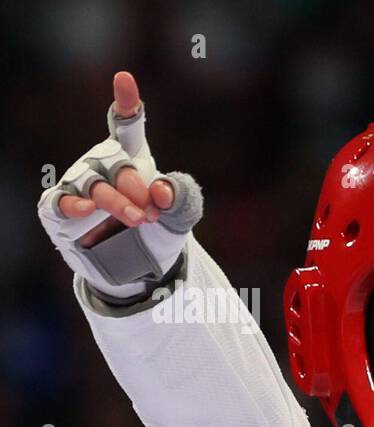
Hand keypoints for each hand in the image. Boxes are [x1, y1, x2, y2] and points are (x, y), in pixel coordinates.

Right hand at [37, 71, 202, 300]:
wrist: (140, 268)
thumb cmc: (158, 231)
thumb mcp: (180, 216)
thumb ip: (179, 198)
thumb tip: (161, 190)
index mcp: (131, 157)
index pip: (127, 125)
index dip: (126, 101)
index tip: (125, 78)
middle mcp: (102, 165)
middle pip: (116, 162)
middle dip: (136, 186)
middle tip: (152, 211)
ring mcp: (79, 187)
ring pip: (94, 185)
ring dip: (116, 201)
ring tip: (139, 219)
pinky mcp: (60, 211)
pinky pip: (61, 201)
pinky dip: (73, 204)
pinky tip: (87, 209)